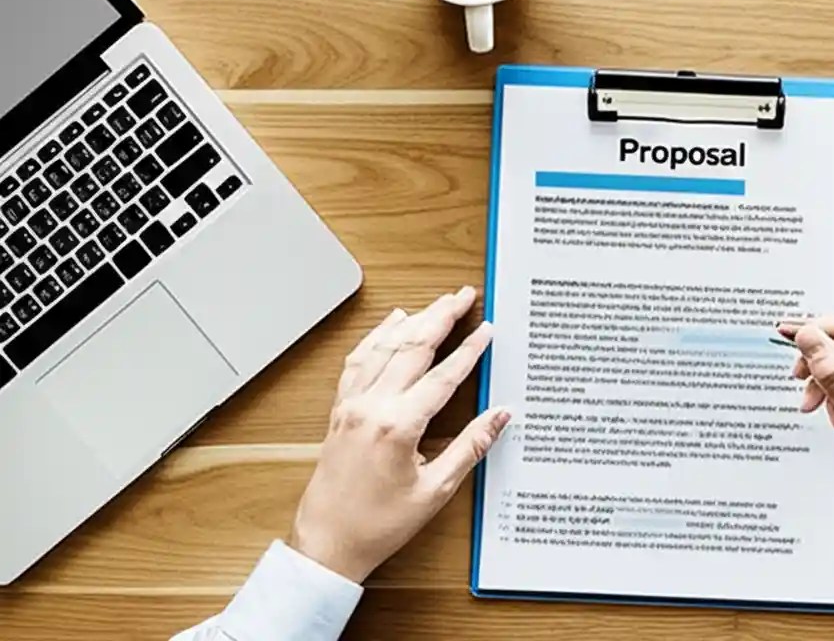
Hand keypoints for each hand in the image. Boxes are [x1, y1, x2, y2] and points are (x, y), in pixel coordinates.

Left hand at [288, 287, 509, 582]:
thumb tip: (500, 416)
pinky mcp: (339, 410)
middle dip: (441, 317)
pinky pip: (358, 361)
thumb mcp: (436, 490)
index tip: (487, 329)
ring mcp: (351, 405)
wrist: (327, 543)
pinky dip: (376, 337)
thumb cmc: (378, 525)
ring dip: (412, 320)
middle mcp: (371, 407)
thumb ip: (470, 446)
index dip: (470, 349)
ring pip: (383, 347)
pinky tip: (390, 325)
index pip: (443, 375)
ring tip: (435, 304)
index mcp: (398, 425)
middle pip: (412, 347)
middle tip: (464, 296)